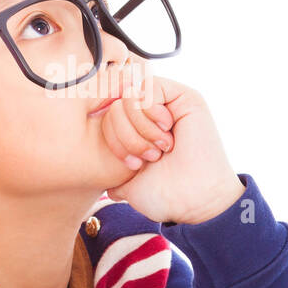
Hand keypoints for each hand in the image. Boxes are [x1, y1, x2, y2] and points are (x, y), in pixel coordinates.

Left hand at [101, 73, 245, 224]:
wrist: (195, 200)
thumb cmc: (165, 195)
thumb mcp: (126, 182)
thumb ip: (110, 167)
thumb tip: (92, 171)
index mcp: (137, 131)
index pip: (106, 118)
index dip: (113, 140)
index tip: (135, 165)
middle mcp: (151, 115)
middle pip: (114, 105)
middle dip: (128, 136)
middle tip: (151, 156)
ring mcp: (167, 103)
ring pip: (129, 95)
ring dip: (141, 127)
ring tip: (162, 146)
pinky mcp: (182, 96)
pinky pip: (148, 86)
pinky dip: (151, 111)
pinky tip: (167, 130)